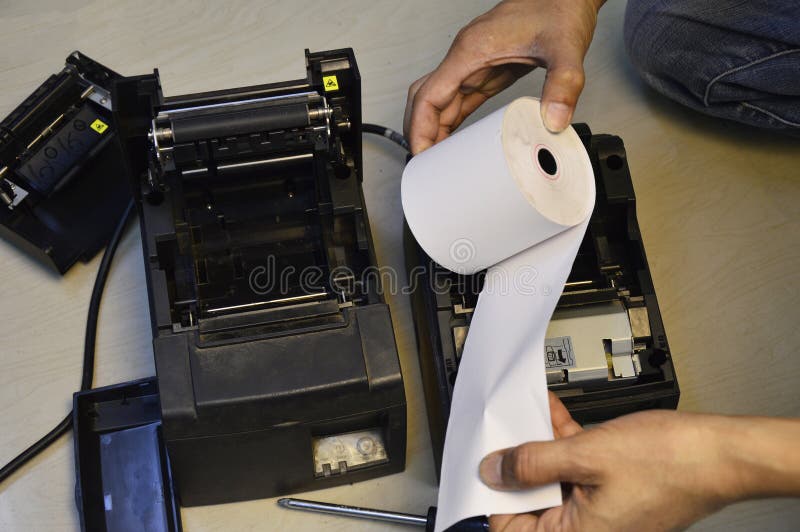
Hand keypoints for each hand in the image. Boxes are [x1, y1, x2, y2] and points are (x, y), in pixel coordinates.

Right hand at [404, 0, 604, 153]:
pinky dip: (450, 122)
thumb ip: (563, 84)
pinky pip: (458, 100)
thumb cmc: (559, 8)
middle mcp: (466, 58)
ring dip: (433, 130)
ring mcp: (473, 64)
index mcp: (471, 51)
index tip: (421, 153)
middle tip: (425, 165)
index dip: (420, 128)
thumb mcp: (566, 47)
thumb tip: (553, 121)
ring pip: (439, 101)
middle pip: (425, 100)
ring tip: (436, 161)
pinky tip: (453, 141)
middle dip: (420, 132)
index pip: (428, 95)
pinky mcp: (485, 71)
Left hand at [478, 393, 799, 530]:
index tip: (484, 464)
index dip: (494, 494)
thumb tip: (495, 470)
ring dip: (539, 444)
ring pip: (552, 479)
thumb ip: (534, 462)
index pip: (512, 528)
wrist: (720, 453)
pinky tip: (553, 413)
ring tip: (526, 413)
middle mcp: (588, 530)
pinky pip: (575, 467)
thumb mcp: (586, 454)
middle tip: (504, 430)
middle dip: (516, 462)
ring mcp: (600, 510)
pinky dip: (563, 441)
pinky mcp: (611, 489)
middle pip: (531, 500)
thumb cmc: (671, 463)